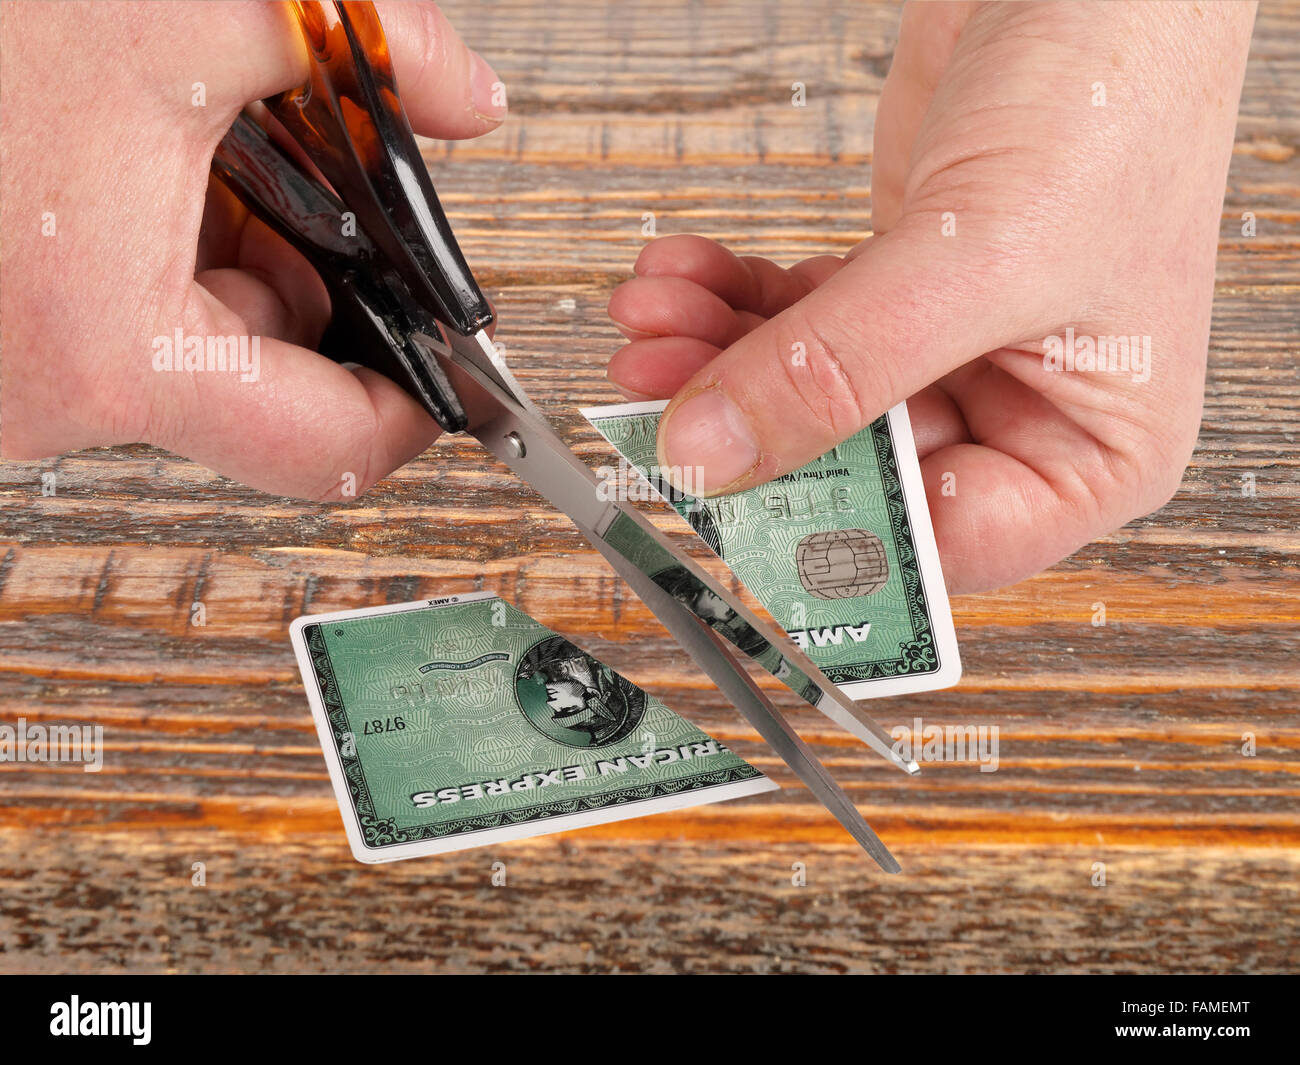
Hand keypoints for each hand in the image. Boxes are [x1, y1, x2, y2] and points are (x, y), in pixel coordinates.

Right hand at [0, 1, 504, 497]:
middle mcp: (45, 395)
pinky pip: (116, 316)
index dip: (411, 412)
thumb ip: (367, 41)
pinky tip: (142, 154)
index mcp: (114, 351)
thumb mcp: (185, 2)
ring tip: (206, 143)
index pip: (326, 453)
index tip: (447, 374)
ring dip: (228, 248)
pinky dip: (157, 244)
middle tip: (319, 187)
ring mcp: (4, 376)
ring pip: (184, 341)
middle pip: (258, 383)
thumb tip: (465, 92)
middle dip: (310, 281)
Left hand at [605, 0, 1255, 592]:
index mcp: (1090, 453)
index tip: (724, 495)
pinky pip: (796, 324)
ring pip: (805, 395)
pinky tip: (680, 283)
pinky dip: (732, 303)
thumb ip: (839, 371)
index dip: (821, 528)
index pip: (935, 545)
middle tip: (652, 399)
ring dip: (716, 361)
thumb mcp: (979, 259)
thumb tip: (714, 454)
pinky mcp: (897, 292)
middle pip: (849, 470)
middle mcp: (1020, 414)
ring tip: (651, 327)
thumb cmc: (1118, 98)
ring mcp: (950, 352)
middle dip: (744, 428)